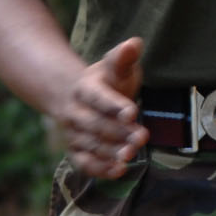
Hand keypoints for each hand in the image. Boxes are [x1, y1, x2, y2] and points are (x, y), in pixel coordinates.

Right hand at [57, 37, 147, 178]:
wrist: (78, 98)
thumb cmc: (106, 81)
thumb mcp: (115, 66)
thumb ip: (124, 57)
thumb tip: (133, 44)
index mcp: (84, 89)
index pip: (98, 98)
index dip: (114, 106)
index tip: (132, 112)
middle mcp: (74, 112)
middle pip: (95, 124)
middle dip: (118, 132)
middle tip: (142, 137)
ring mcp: (73, 134)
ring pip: (91, 145)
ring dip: (111, 152)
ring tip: (131, 155)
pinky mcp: (76, 152)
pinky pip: (84, 164)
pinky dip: (100, 169)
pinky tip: (119, 171)